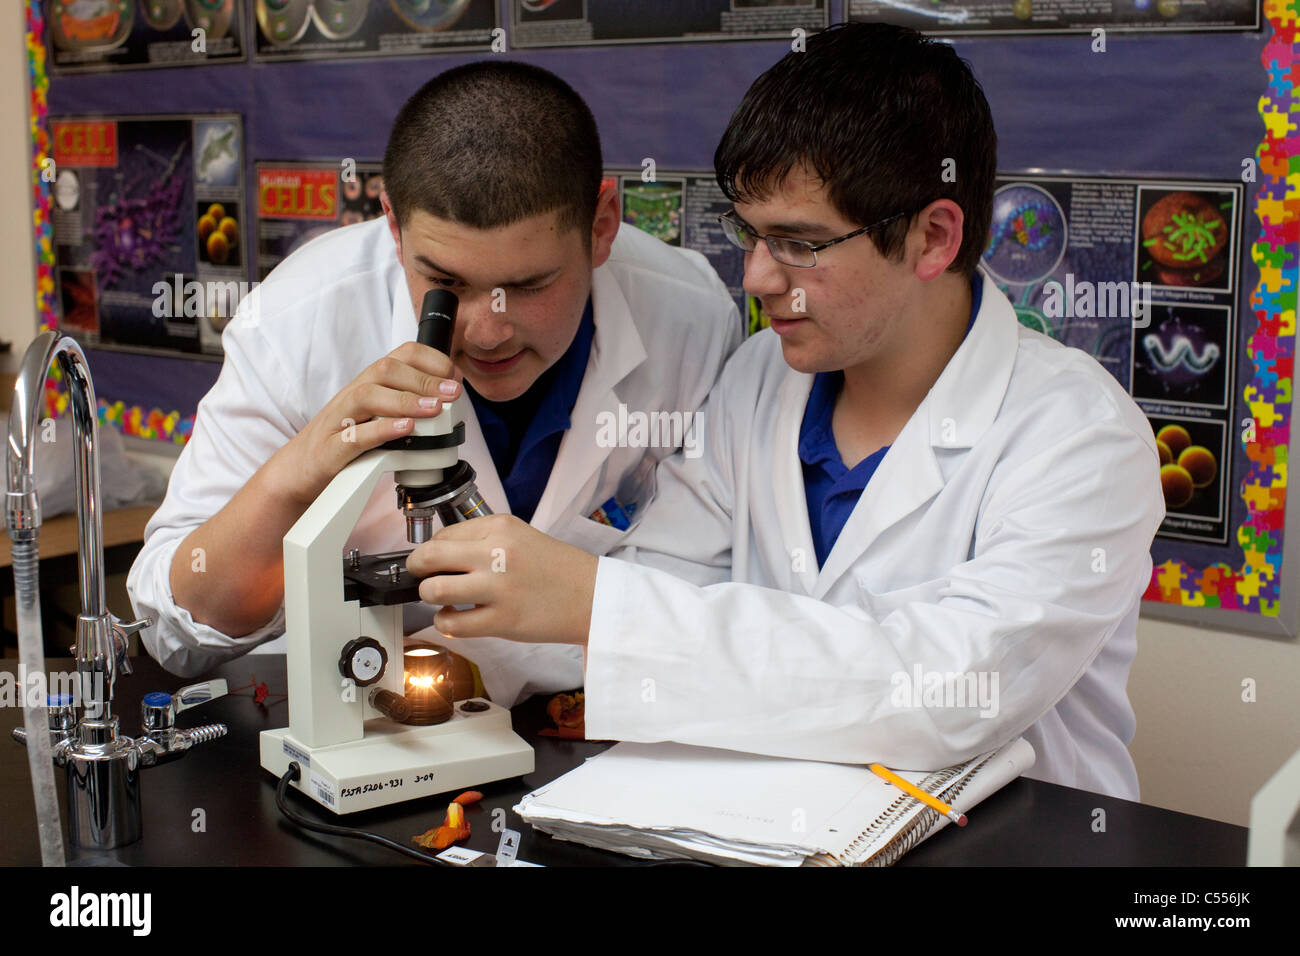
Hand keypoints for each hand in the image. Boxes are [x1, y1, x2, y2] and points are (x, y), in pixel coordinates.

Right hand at [269, 342, 461, 506]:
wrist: (299, 470)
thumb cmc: (345, 441)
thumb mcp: (379, 416)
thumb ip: (408, 404)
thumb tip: (449, 397)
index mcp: (369, 383)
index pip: (401, 355)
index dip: (432, 361)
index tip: (455, 379)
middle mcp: (354, 395)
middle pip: (386, 370)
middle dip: (425, 379)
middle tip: (453, 394)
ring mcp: (339, 420)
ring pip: (368, 395)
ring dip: (406, 400)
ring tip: (434, 410)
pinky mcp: (330, 450)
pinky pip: (353, 435)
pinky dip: (381, 430)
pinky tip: (404, 429)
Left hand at [405, 514, 597, 645]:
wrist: (592, 595)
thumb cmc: (556, 569)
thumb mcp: (520, 537)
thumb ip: (482, 540)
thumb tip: (439, 555)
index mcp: (500, 528)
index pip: (443, 534)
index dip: (430, 550)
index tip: (432, 560)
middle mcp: (496, 553)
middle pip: (429, 556)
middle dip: (416, 569)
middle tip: (421, 576)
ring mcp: (498, 587)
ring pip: (434, 589)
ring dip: (429, 595)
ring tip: (442, 597)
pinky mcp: (502, 620)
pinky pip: (452, 624)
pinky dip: (445, 622)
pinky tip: (455, 618)